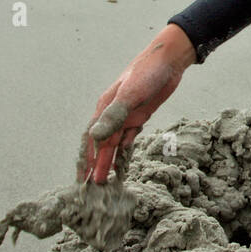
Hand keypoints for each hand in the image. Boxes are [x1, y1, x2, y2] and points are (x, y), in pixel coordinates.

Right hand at [79, 24, 195, 182]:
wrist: (168, 60)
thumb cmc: (147, 73)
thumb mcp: (130, 95)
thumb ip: (114, 115)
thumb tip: (94, 137)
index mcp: (104, 109)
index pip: (90, 140)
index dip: (85, 160)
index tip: (82, 180)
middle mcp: (112, 115)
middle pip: (101, 146)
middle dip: (96, 167)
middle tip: (94, 191)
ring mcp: (126, 117)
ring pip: (114, 145)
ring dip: (109, 163)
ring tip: (107, 184)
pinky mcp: (139, 117)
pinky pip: (128, 140)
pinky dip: (124, 154)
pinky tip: (123, 167)